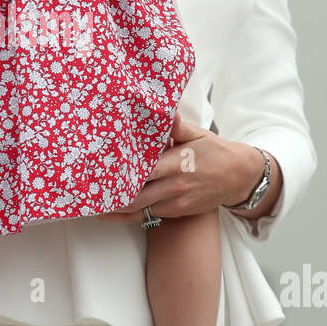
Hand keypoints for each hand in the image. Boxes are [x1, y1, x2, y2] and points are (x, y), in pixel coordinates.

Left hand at [95, 112, 264, 222]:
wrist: (239, 177)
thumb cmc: (214, 152)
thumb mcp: (197, 135)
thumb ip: (176, 126)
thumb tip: (165, 110)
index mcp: (178, 163)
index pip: (144, 170)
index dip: (122, 172)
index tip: (101, 170)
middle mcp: (175, 186)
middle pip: (137, 196)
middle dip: (112, 198)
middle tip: (88, 194)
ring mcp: (176, 202)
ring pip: (140, 210)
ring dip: (117, 209)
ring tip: (93, 206)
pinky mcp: (178, 212)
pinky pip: (150, 215)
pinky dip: (131, 213)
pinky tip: (113, 212)